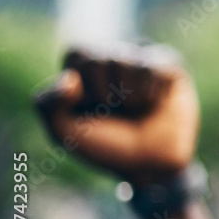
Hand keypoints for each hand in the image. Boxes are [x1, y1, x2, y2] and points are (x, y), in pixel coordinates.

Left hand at [34, 44, 199, 185]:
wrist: (149, 165)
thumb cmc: (106, 146)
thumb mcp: (63, 131)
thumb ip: (47, 103)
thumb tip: (71, 79)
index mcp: (84, 68)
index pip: (79, 52)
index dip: (85, 85)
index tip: (92, 106)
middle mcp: (114, 59)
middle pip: (103, 58)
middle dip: (107, 94)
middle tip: (118, 111)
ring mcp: (143, 62)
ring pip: (130, 61)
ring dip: (131, 97)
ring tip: (138, 110)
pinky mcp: (171, 69)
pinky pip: (157, 65)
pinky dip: (154, 92)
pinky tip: (157, 103)